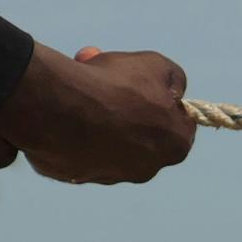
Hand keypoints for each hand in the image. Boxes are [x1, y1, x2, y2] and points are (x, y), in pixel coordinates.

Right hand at [0, 45, 196, 183]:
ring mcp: (111, 175)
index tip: (146, 85)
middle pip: (142, 132)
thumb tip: (172, 90)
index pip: (180, 123)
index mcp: (176, 145)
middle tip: (109, 79)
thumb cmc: (117, 86)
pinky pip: (81, 149)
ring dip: (100, 116)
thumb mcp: (157, 65)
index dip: (163, 100)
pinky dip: (76, 130)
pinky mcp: (77, 175)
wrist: (62, 109)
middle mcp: (147, 168)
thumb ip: (173, 79)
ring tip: (82, 90)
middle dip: (129, 107)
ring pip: (110, 140)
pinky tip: (66, 110)